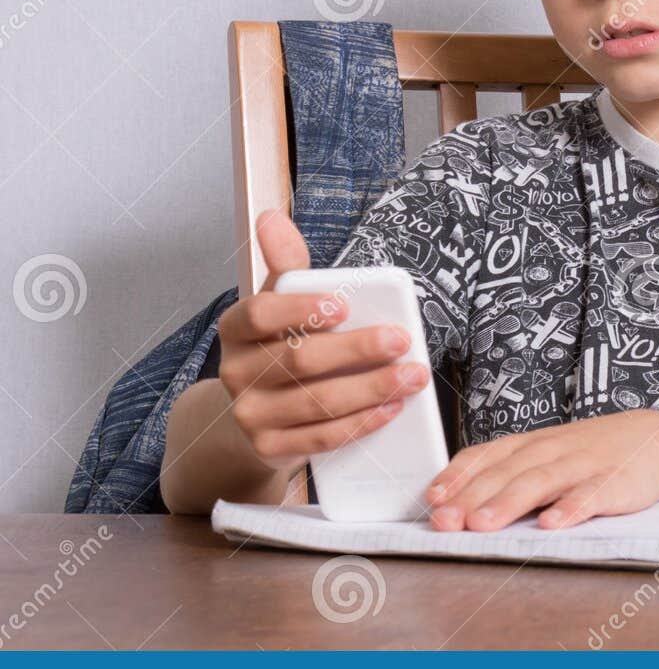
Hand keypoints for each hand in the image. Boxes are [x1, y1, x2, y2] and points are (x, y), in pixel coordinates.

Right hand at [214, 209, 430, 472]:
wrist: (254, 416)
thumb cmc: (279, 347)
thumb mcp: (280, 304)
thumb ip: (286, 266)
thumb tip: (271, 218)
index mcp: (235, 330)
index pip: (259, 314)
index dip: (300, 309)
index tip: (342, 305)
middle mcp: (235, 373)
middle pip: (300, 360)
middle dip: (357, 350)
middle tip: (402, 340)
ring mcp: (249, 415)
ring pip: (317, 402)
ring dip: (372, 389)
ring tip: (413, 375)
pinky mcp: (270, 450)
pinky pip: (322, 438)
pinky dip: (362, 423)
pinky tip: (393, 408)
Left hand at [425, 410, 658, 531]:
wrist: (658, 438)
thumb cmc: (593, 452)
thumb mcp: (549, 453)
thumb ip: (511, 473)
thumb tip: (459, 504)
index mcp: (534, 443)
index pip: (488, 455)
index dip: (459, 476)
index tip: (432, 499)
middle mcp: (554, 450)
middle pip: (508, 472)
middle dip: (473, 497)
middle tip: (446, 521)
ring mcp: (584, 465)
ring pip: (541, 481)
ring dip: (508, 503)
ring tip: (482, 525)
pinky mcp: (615, 482)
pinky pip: (591, 494)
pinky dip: (571, 507)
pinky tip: (553, 524)